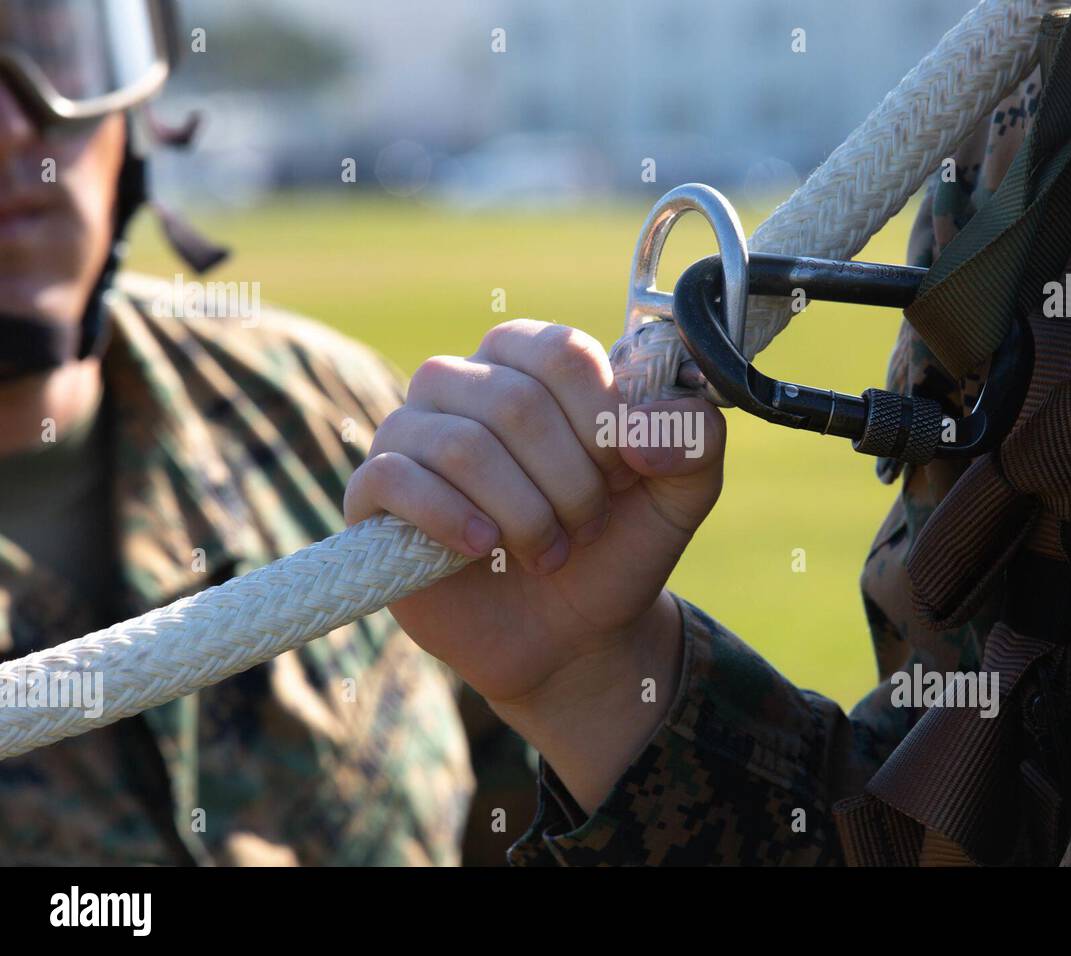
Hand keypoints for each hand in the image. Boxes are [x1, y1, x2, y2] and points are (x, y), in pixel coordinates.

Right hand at [343, 319, 725, 809]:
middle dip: (570, 484)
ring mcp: (412, 432)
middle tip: (587, 528)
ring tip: (547, 552)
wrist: (574, 634)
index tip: (624, 474)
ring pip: (462, 445)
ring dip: (524, 514)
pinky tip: (484, 548)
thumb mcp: (682, 491)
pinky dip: (451, 518)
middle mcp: (466, 381)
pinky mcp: (375, 492)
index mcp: (534, 361)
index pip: (562, 353)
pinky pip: (395, 478)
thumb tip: (643, 430)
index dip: (602, 422)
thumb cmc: (617, 546)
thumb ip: (692, 438)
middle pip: (515, 403)